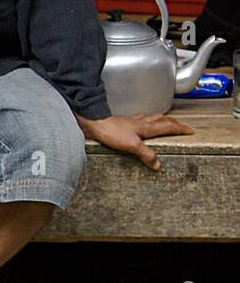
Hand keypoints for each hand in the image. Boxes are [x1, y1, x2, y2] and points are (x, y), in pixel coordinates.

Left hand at [77, 113, 194, 170]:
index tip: (190, 130)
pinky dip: (144, 121)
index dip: (180, 128)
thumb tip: (157, 164)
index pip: (168, 126)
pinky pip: (137, 120)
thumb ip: (146, 154)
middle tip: (180, 125)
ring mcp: (130, 122)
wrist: (92, 122)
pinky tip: (139, 124)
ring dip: (159, 119)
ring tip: (164, 122)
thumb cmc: (111, 131)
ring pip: (150, 118)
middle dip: (173, 122)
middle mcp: (140, 123)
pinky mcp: (121, 124)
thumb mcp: (132, 145)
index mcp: (145, 127)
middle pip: (161, 119)